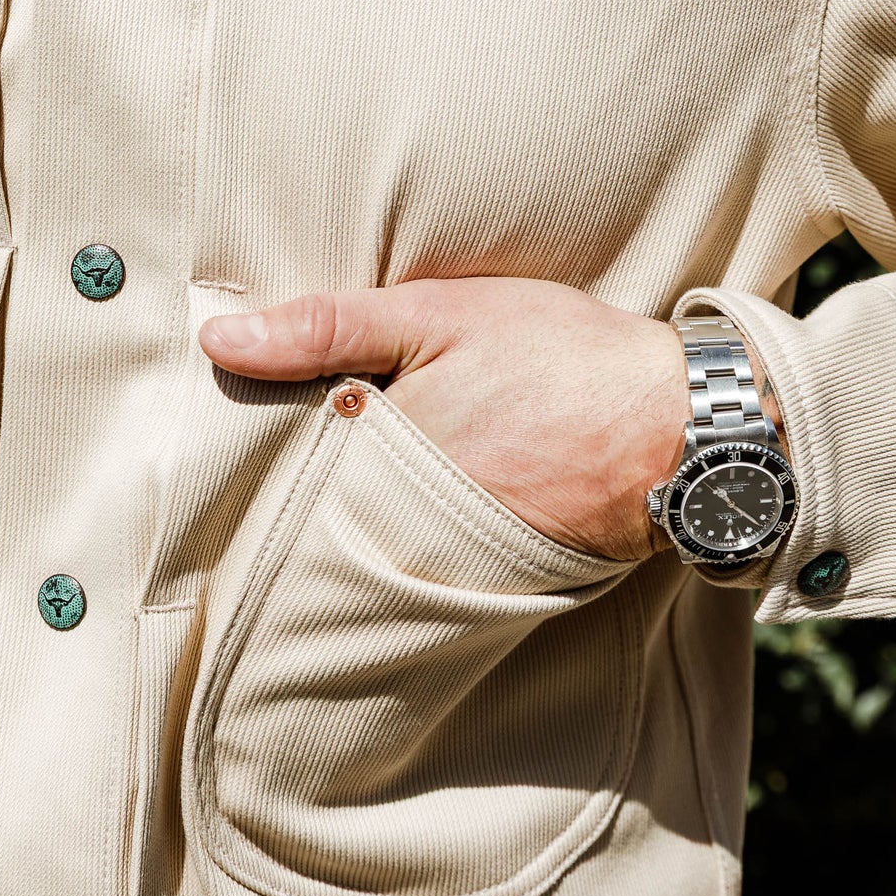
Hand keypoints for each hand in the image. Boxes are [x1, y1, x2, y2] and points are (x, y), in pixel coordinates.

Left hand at [199, 278, 690, 561]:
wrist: (678, 432)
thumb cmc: (560, 359)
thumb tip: (217, 342)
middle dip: (281, 497)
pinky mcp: (476, 580)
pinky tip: (386, 523)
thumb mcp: (440, 315)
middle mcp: (395, 524)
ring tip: (312, 500)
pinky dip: (389, 548)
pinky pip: (406, 570)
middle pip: (304, 519)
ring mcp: (435, 560)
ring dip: (332, 526)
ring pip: (351, 550)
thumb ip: (327, 325)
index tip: (220, 441)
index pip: (275, 469)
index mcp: (374, 455)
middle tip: (249, 476)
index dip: (251, 450)